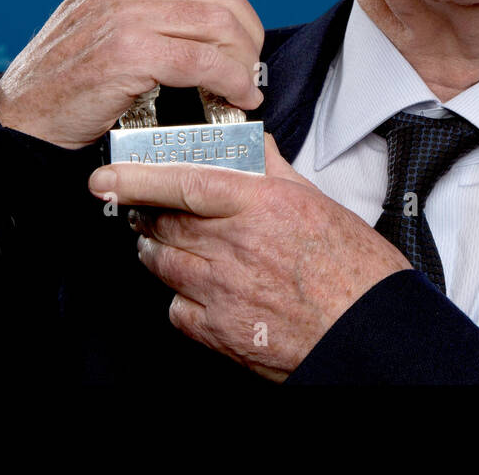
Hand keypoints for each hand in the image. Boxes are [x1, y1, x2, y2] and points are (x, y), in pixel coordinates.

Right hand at [0, 0, 264, 148]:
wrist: (22, 118)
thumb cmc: (65, 78)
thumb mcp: (100, 22)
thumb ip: (143, 6)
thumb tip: (205, 15)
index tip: (234, 14)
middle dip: (247, 28)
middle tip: (249, 60)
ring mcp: (124, 16)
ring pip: (217, 23)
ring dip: (244, 58)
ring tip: (246, 83)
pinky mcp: (128, 55)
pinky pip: (203, 62)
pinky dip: (232, 81)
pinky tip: (237, 97)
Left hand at [87, 133, 412, 380]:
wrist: (369, 333)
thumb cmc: (355, 270)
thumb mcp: (318, 203)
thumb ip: (275, 170)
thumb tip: (252, 145)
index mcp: (262, 206)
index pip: (185, 183)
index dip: (139, 178)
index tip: (109, 175)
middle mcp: (236, 247)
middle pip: (165, 223)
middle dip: (147, 213)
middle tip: (148, 207)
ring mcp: (222, 292)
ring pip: (163, 263)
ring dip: (159, 250)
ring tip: (173, 244)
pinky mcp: (219, 332)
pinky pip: (175, 308)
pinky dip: (179, 296)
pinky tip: (199, 289)